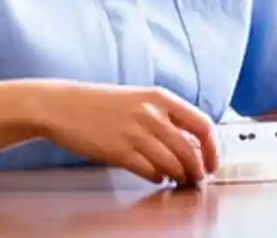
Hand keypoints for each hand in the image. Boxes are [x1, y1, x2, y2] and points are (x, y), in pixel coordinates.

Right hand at [37, 83, 217, 185]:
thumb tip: (191, 141)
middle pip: (189, 150)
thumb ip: (165, 115)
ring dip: (179, 176)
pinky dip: (158, 177)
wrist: (64, 106)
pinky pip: (149, 171)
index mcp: (160, 97)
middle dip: (197, 169)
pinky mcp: (119, 151)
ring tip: (178, 179)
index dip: (212, 148)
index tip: (212, 161)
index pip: (202, 124)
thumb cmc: (101, 103)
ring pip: (172, 164)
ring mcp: (135, 133)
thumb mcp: (139, 98)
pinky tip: (157, 176)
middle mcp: (151, 114)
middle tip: (196, 178)